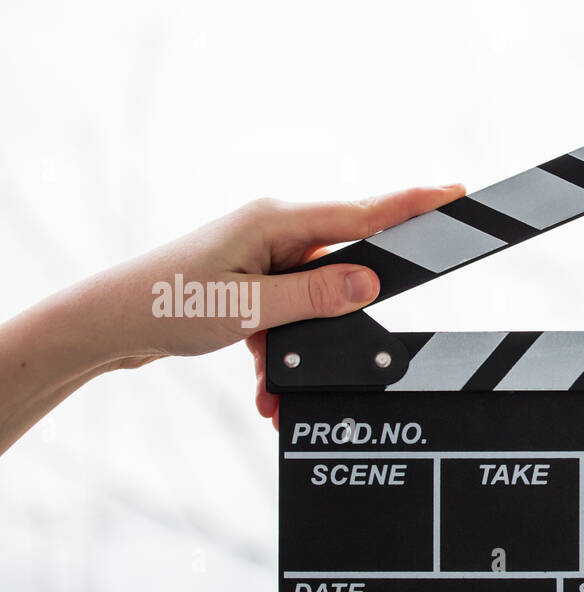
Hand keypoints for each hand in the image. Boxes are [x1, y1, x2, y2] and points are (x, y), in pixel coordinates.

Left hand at [0, 186, 463, 452]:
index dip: (414, 204)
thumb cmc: (166, 305)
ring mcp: (264, 258)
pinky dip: (282, 353)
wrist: (106, 325)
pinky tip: (264, 384)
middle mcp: (274, 233)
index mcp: (276, 222)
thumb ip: (314, 297)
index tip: (456, 194)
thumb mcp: (248, 308)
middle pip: (345, 264)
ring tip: (275, 385)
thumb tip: (369, 284)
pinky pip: (290, 318)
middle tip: (350, 330)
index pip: (363, 214)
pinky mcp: (254, 285)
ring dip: (303, 349)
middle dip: (348, 316)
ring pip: (316, 303)